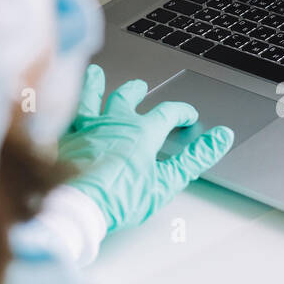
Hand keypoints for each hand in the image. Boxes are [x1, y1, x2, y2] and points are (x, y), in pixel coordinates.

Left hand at [58, 64, 233, 231]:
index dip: (181, 112)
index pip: (169, 112)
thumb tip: (222, 137)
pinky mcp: (63, 137)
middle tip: (141, 89)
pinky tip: (61, 101)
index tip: (187, 115)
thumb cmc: (119, 198)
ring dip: (96, 85)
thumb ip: (195, 158)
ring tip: (97, 76)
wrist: (76, 207)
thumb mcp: (167, 182)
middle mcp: (115, 122)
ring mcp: (87, 127)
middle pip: (129, 96)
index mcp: (143, 132)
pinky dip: (64, 104)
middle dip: (139, 91)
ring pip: (92, 96)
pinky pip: (64, 113)